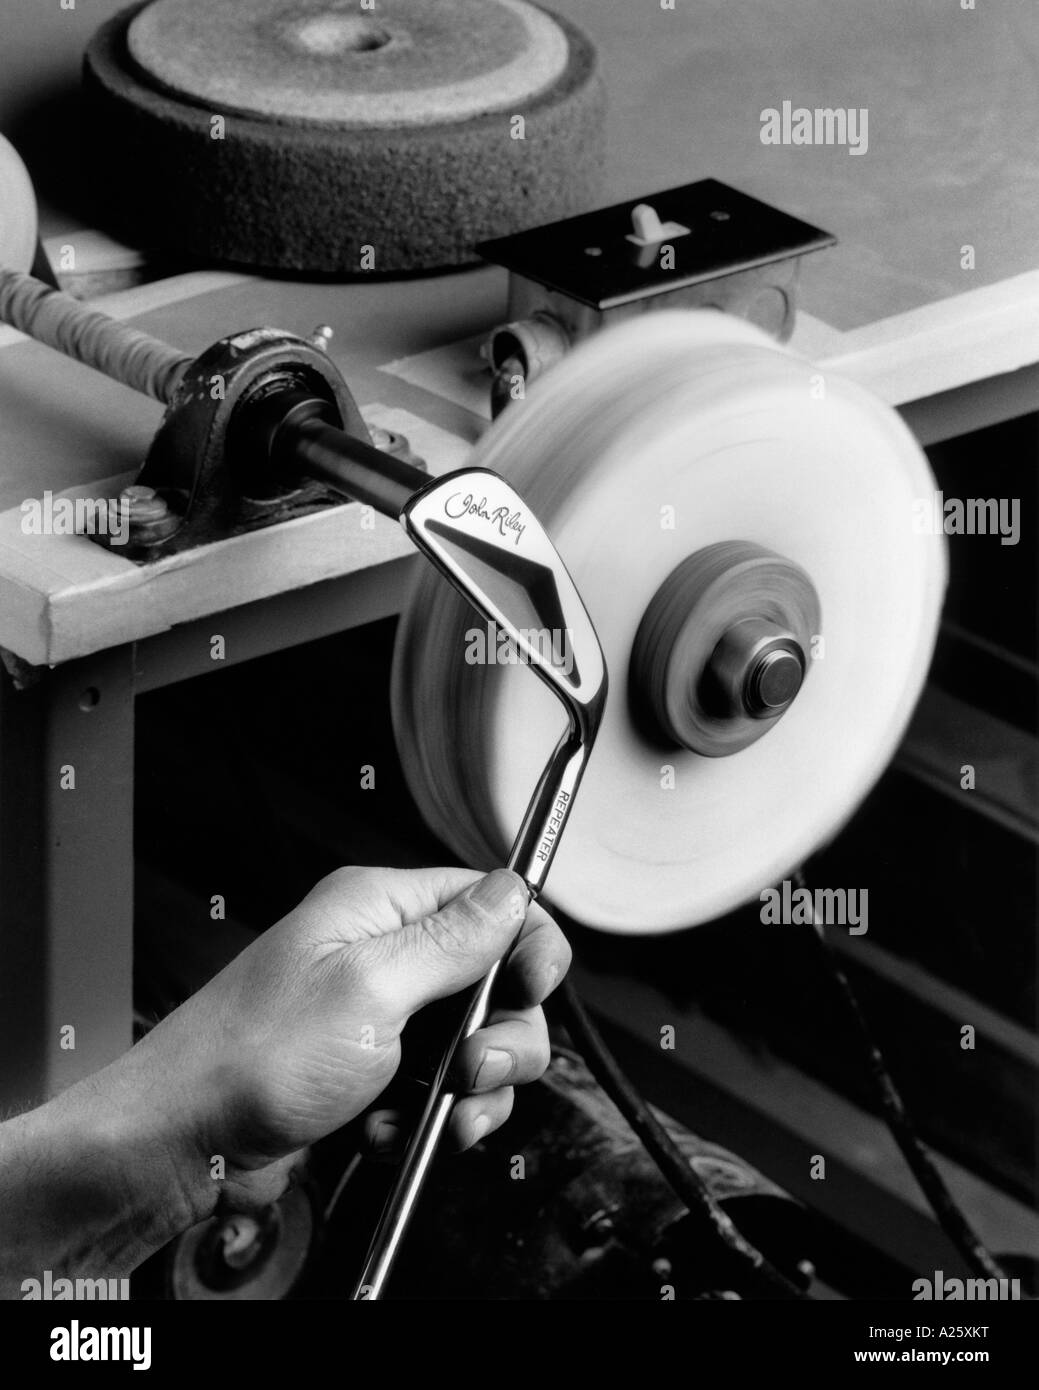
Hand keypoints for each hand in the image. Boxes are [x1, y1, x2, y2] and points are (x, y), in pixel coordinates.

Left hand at [108, 865, 569, 1217]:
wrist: (181, 1145)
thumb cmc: (250, 1057)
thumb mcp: (369, 988)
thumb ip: (453, 940)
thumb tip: (514, 890)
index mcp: (379, 909)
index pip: (491, 900)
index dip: (527, 943)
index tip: (532, 989)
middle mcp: (383, 955)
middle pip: (496, 980)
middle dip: (503, 1034)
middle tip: (474, 1068)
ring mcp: (379, 1017)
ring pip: (476, 1043)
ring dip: (473, 1089)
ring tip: (440, 1112)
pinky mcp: (373, 1073)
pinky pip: (439, 1092)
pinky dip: (431, 1119)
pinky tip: (391, 1129)